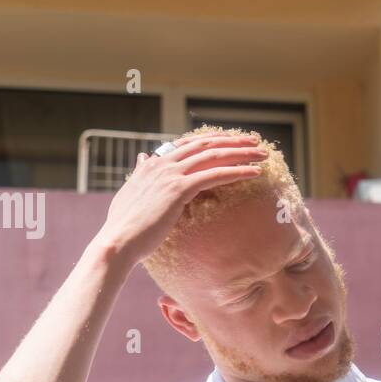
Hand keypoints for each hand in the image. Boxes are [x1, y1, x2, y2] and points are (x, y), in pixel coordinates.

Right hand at [93, 132, 267, 265]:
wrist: (118, 241)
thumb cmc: (124, 227)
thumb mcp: (130, 193)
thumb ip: (139, 173)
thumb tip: (142, 156)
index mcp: (152, 164)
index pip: (187, 144)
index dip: (211, 140)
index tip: (230, 140)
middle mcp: (162, 164)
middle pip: (204, 144)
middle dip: (232, 141)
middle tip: (253, 142)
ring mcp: (171, 174)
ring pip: (213, 155)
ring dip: (241, 153)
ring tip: (262, 155)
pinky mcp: (179, 189)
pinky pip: (216, 175)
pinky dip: (238, 172)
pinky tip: (255, 172)